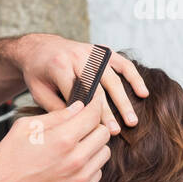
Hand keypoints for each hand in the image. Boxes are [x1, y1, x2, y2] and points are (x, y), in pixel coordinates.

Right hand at [0, 94, 110, 181]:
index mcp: (62, 140)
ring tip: (75, 147)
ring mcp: (79, 180)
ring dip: (93, 147)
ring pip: (104, 154)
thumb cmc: (7, 162)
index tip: (93, 104)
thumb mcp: (25, 128)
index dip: (94, 105)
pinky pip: (97, 173)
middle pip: (104, 133)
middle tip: (80, 127)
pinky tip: (72, 165)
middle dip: (93, 126)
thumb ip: (55, 116)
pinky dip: (89, 166)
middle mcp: (75, 160)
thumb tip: (77, 108)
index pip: (94, 115)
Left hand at [12, 34, 148, 133]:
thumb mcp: (39, 92)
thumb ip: (57, 107)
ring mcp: (93, 52)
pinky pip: (123, 63)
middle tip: (115, 132)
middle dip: (107, 111)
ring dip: (124, 100)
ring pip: (113, 78)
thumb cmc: (39, 75)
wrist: (40, 48)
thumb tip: (78, 127)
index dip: (87, 114)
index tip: (95, 133)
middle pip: (97, 88)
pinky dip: (134, 78)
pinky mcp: (103, 51)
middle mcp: (79, 56)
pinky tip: (143, 93)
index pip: (78, 94)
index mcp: (60, 66)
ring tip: (132, 121)